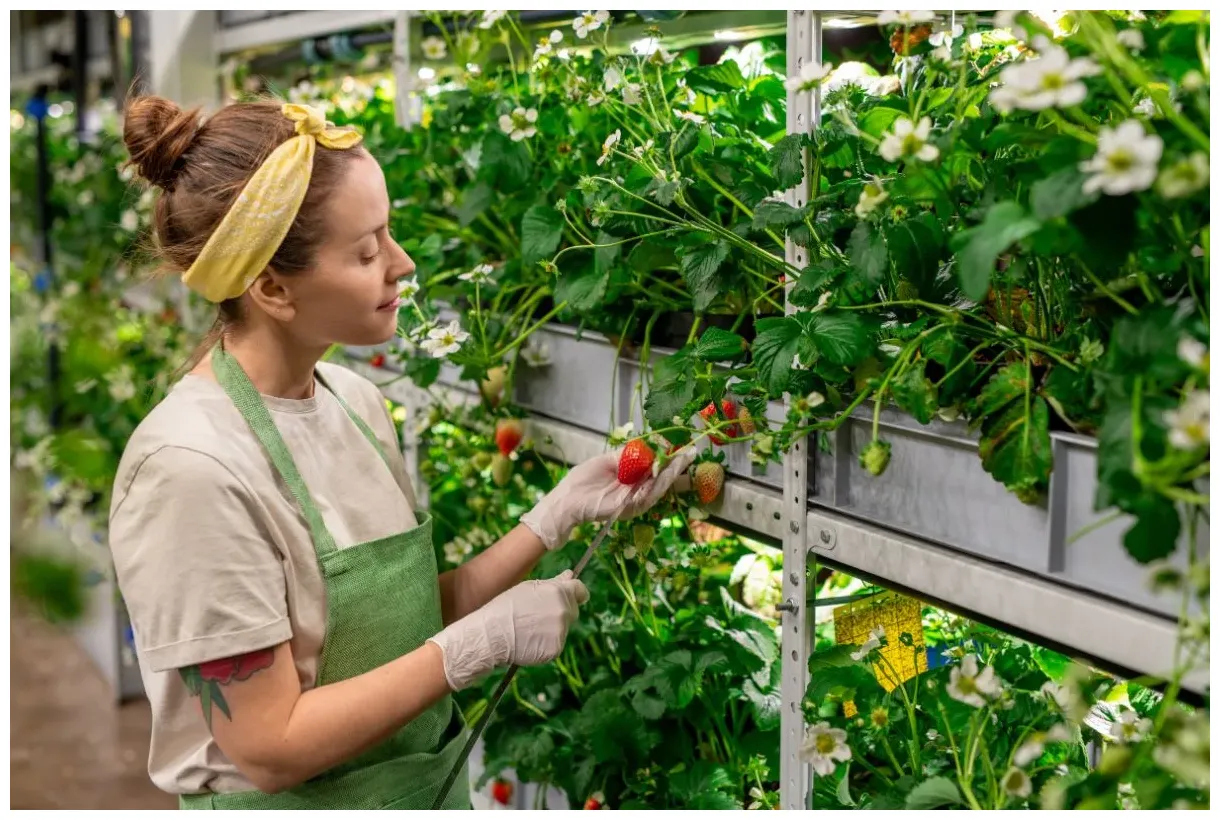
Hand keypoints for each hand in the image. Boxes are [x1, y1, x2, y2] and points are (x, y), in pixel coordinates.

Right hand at [426, 571, 588, 690]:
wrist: (492, 634)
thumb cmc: (506, 606)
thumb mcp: (529, 588)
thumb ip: (554, 583)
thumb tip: (570, 575)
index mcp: (558, 592)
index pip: (581, 590)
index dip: (576, 593)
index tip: (571, 596)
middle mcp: (564, 611)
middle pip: (572, 610)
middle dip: (561, 611)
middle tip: (538, 615)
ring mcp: (561, 632)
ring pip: (564, 629)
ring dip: (553, 628)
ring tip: (529, 629)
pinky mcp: (556, 649)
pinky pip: (556, 644)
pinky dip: (547, 643)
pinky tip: (530, 641)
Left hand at [520, 444, 696, 549]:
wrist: (568, 499)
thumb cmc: (584, 479)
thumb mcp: (608, 460)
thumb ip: (628, 455)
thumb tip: (649, 446)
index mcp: (632, 479)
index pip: (655, 469)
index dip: (669, 460)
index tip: (682, 448)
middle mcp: (637, 491)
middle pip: (663, 479)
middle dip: (678, 467)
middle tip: (692, 453)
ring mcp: (636, 500)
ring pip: (660, 486)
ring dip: (673, 473)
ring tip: (684, 459)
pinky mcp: (631, 507)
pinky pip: (650, 494)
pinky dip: (660, 483)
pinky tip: (668, 470)